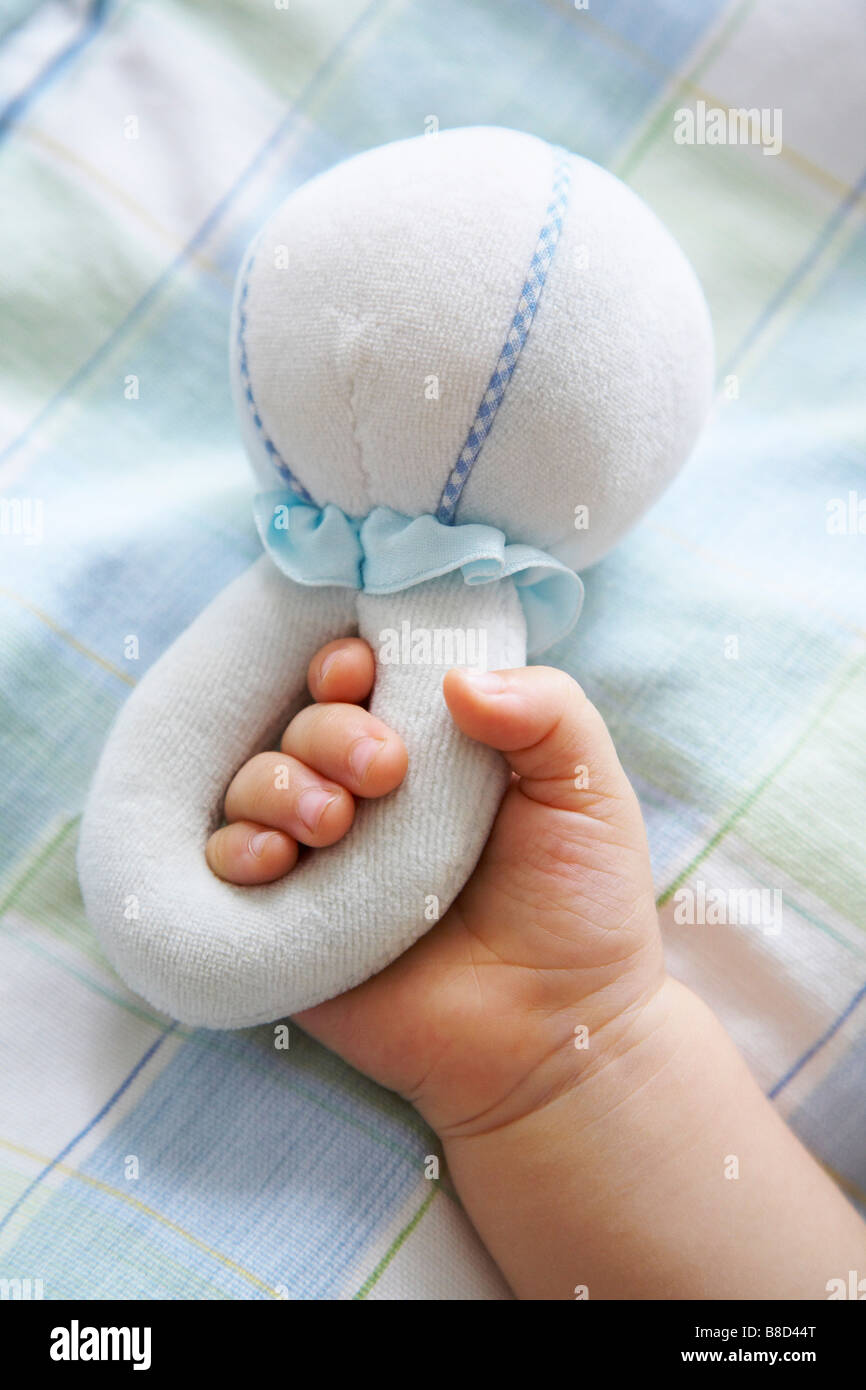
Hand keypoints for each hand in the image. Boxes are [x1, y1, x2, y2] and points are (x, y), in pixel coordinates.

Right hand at [207, 637, 663, 1138]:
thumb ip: (547, 709)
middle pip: (302, 724)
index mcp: (431, 750)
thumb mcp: (589, 787)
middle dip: (328, 730)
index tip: (364, 674)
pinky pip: (225, 865)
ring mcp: (323, 860)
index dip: (346, 663)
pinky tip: (275, 859)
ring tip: (335, 822)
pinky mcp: (288, 922)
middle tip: (385, 771)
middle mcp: (366, 796)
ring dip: (278, 783)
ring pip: (253, 784)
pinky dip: (235, 846)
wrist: (558, 1033)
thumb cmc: (582, 906)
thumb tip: (457, 678)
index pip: (359, 679)